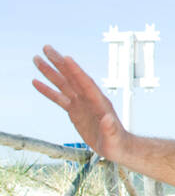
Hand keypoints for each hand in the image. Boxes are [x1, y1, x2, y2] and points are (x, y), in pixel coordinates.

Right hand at [32, 47, 129, 162]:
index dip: (76, 71)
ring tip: (36, 59)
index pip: (86, 83)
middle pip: (71, 77)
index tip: (66, 57)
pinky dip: (47, 90)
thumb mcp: (114, 138)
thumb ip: (110, 129)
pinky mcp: (74, 111)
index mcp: (99, 102)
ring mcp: (81, 103)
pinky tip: (36, 82)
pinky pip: (59, 98)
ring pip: (63, 84)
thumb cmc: (117, 143)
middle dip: (59, 63)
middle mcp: (88, 99)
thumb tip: (107, 119)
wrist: (116, 147)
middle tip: (46, 48)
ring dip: (50, 72)